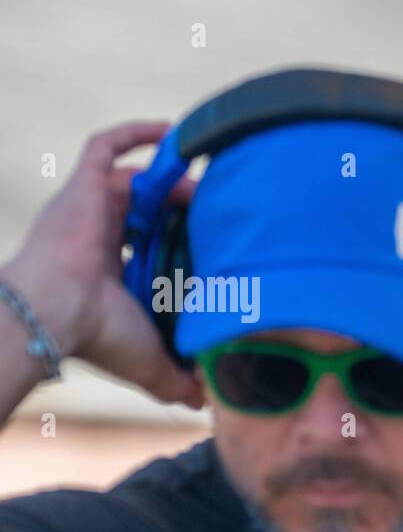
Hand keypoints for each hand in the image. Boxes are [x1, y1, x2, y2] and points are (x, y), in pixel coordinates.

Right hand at [2, 121, 202, 406]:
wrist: (54, 312)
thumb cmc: (97, 336)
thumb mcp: (150, 362)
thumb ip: (177, 380)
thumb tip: (205, 400)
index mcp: (109, 269)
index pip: (147, 247)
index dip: (178, 242)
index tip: (215, 247)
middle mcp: (98, 234)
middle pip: (144, 209)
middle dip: (179, 208)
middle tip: (219, 213)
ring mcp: (89, 207)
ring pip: (132, 178)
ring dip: (170, 179)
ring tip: (208, 185)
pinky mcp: (83, 185)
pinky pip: (106, 146)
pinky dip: (137, 134)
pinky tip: (174, 131)